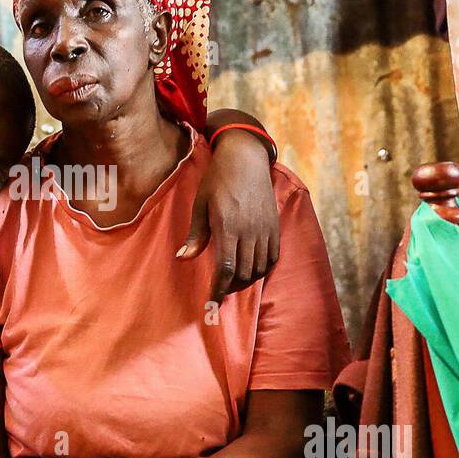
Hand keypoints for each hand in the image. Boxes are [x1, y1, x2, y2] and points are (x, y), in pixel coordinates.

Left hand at [178, 129, 279, 303]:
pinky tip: (252, 270)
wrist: (246, 157)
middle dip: (230, 287)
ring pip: (259, 267)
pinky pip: (273, 257)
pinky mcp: (275, 225)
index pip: (225, 267)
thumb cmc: (217, 179)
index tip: (212, 300)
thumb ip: (196, 234)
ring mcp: (265, 228)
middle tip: (220, 291)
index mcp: (227, 225)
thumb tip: (184, 259)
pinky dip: (263, 269)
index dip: (219, 288)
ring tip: (233, 281)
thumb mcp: (200, 204)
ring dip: (246, 280)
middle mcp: (249, 230)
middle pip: (243, 272)